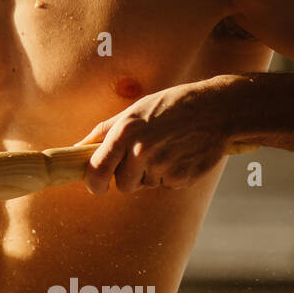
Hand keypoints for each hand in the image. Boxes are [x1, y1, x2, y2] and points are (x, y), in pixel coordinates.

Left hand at [75, 80, 231, 194]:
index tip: (95, 184)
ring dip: (151, 174)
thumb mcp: (133, 111)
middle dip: (129, 177)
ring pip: (146, 186)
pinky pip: (166, 186)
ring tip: (166, 149)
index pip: (97, 170)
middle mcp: (142, 151)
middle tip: (143, 157)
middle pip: (122, 186)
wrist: (217, 110)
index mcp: (125, 132)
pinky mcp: (183, 179)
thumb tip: (76, 148)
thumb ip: (103, 132)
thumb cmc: (170, 106)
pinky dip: (171, 175)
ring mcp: (163, 167)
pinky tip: (181, 154)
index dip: (93, 182)